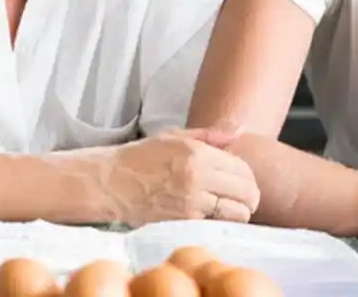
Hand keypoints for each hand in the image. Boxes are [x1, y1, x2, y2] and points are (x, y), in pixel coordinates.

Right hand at [103, 128, 260, 225]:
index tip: (244, 182)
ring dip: (238, 212)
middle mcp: (197, 176)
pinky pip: (216, 224)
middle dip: (249, 197)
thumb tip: (238, 132)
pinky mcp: (182, 222)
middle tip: (244, 199)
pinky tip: (212, 217)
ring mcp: (191, 202)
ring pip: (235, 212)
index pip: (242, 168)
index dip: (248, 177)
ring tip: (229, 209)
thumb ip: (209, 136)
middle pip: (245, 191)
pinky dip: (219, 222)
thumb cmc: (138, 159)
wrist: (108, 184)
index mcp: (197, 152)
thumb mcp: (173, 137)